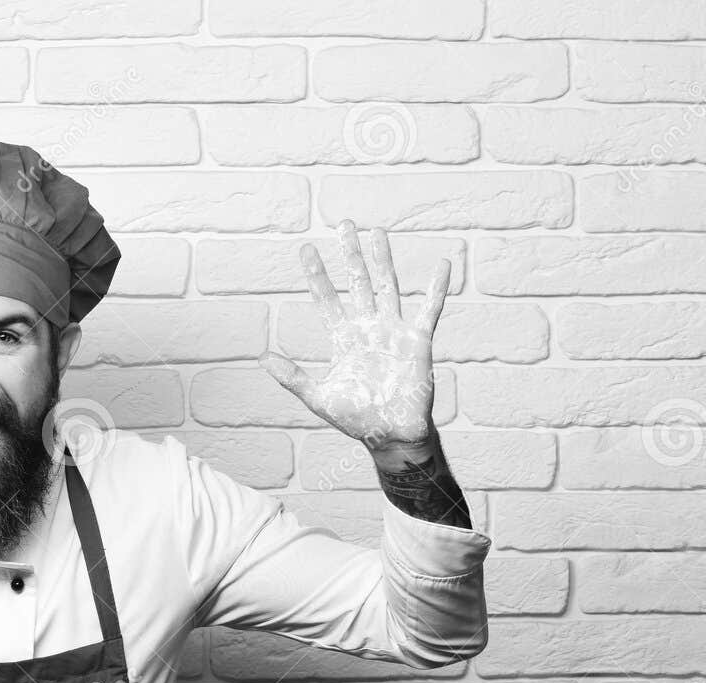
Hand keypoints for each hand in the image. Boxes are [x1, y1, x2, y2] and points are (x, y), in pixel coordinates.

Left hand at [259, 221, 449, 449]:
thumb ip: (292, 377)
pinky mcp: (418, 341)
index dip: (317, 276)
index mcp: (344, 339)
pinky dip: (437, 288)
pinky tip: (443, 263)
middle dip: (350, 255)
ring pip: (387, 286)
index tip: (306, 250)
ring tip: (376, 232)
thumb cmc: (356, 419)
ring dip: (382, 260)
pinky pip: (430, 309)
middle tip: (343, 224)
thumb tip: (262, 358)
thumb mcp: (318, 397)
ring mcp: (393, 331)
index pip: (327, 300)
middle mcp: (368, 328)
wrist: (390, 435)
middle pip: (358, 283)